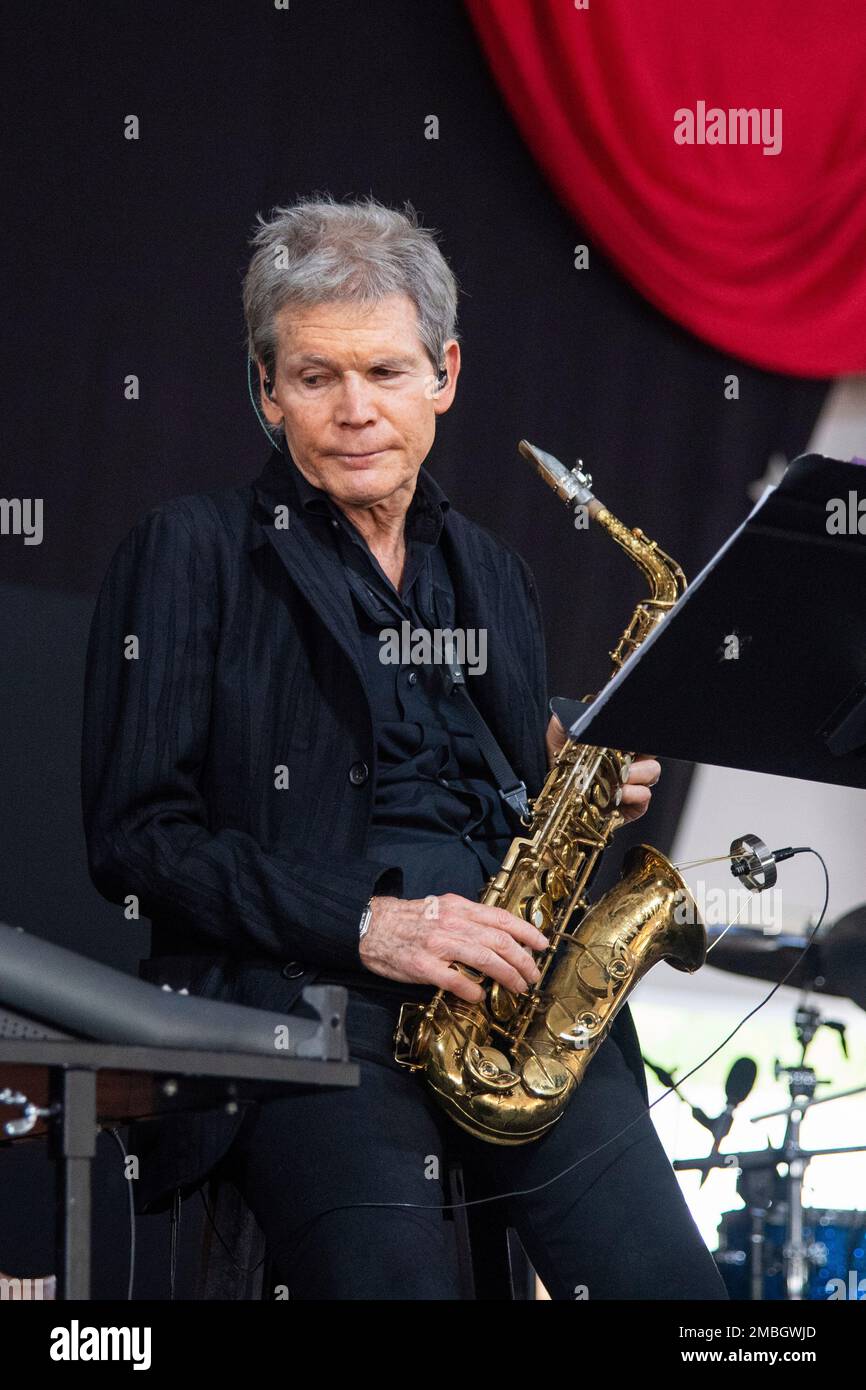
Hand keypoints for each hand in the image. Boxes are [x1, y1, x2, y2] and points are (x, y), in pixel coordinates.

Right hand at [359, 894, 548, 1003]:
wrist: (371, 926)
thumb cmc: (408, 920)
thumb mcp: (442, 908)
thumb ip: (468, 919)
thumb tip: (498, 935)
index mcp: (458, 908)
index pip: (501, 918)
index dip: (526, 931)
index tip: (542, 944)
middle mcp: (451, 923)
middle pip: (499, 941)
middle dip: (523, 960)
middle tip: (533, 974)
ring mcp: (438, 945)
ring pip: (484, 959)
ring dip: (507, 975)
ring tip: (518, 987)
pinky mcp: (423, 966)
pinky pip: (455, 980)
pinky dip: (472, 989)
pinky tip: (480, 996)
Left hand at [545, 713, 659, 822]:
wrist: (549, 795)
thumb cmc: (558, 764)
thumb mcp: (558, 737)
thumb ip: (567, 720)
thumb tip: (583, 709)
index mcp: (617, 744)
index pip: (639, 734)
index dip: (639, 733)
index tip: (629, 735)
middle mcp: (628, 762)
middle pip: (652, 750)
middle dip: (644, 750)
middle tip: (626, 753)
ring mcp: (631, 784)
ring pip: (652, 772)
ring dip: (638, 773)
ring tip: (619, 776)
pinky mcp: (630, 807)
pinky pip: (645, 797)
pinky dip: (635, 794)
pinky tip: (619, 794)